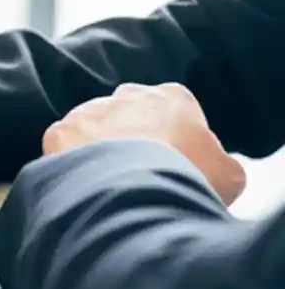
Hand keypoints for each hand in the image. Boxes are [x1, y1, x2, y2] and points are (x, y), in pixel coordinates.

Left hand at [43, 83, 245, 203]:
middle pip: (130, 118)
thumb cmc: (188, 180)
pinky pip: (64, 148)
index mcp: (173, 97)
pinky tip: (82, 189)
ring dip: (99, 153)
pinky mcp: (59, 132)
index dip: (175, 143)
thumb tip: (214, 170)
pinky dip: (70, 166)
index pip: (174, 113)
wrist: (134, 193)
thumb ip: (219, 163)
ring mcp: (90, 111)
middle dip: (133, 142)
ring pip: (93, 130)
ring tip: (108, 189)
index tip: (175, 168)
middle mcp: (127, 95)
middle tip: (138, 179)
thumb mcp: (229, 175)